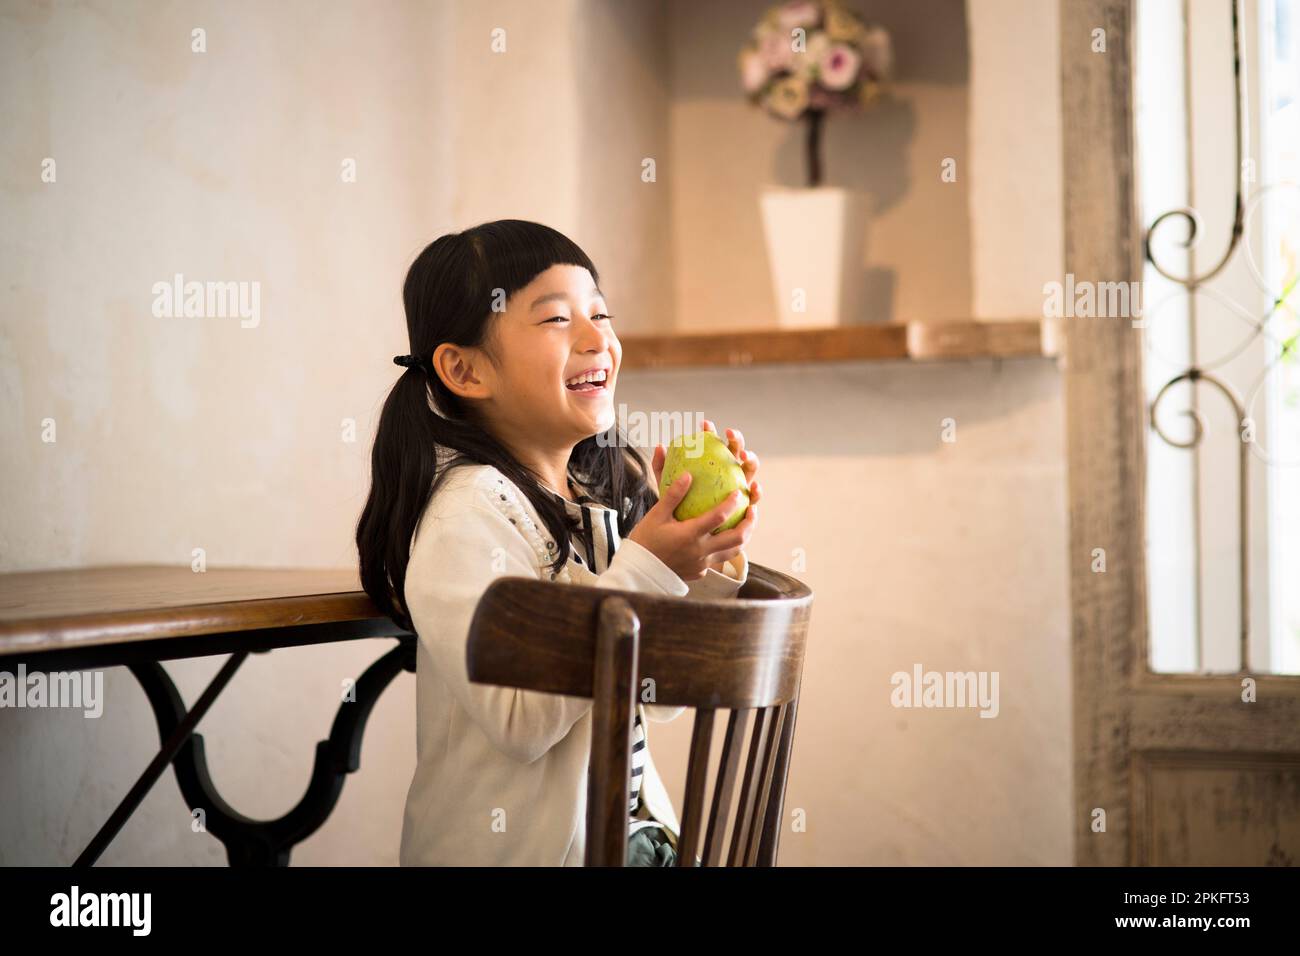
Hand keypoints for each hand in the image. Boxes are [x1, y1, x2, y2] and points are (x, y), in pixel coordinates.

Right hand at [630, 421, 760, 580]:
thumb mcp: (656, 515)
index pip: (719, 517)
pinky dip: (726, 548)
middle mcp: (701, 551)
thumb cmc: (645, 540)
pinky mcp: (700, 572)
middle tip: (752, 509)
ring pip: (733, 552)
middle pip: (737, 538)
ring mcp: (702, 564)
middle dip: (749, 523)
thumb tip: (687, 474)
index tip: (739, 492)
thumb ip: (672, 495)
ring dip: (743, 537)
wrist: (638, 571)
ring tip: (745, 523)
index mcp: (690, 535)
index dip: (732, 503)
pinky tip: (723, 538)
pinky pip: (719, 560)